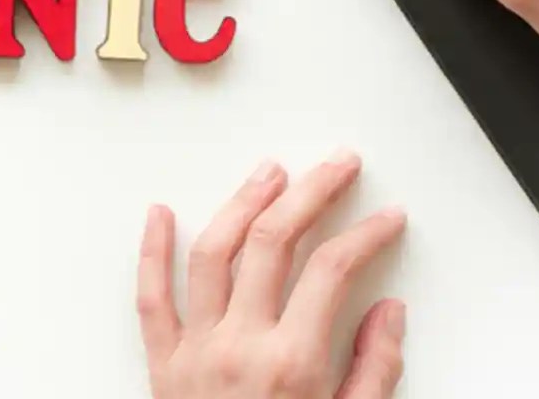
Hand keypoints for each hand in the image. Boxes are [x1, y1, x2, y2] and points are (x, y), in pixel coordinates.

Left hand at [136, 152, 405, 398]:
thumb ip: (374, 371)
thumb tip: (389, 310)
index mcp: (292, 364)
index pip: (333, 269)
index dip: (365, 234)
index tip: (386, 217)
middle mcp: (239, 346)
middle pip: (273, 242)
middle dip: (311, 193)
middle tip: (337, 165)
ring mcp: (193, 350)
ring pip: (212, 252)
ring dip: (241, 202)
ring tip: (270, 173)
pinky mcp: (160, 363)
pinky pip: (149, 297)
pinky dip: (150, 250)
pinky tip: (159, 213)